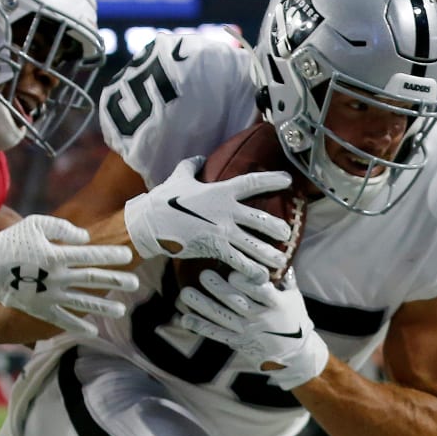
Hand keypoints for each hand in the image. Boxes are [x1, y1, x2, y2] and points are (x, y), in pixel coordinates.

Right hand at [0, 215, 139, 334]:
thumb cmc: (12, 241)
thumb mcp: (36, 224)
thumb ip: (64, 229)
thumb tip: (86, 239)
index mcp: (57, 255)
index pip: (92, 256)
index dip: (111, 256)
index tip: (128, 257)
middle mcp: (57, 277)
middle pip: (93, 280)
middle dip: (116, 281)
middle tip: (135, 283)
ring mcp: (50, 296)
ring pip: (83, 303)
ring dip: (104, 307)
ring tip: (121, 310)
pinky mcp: (40, 310)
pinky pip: (63, 321)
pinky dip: (78, 326)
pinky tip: (94, 331)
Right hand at [123, 156, 292, 282]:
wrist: (149, 223)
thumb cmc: (163, 199)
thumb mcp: (178, 176)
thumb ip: (192, 165)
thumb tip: (200, 158)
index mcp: (221, 191)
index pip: (253, 182)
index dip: (272, 180)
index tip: (288, 181)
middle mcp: (226, 211)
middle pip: (261, 219)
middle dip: (278, 227)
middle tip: (288, 234)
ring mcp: (222, 231)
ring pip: (254, 244)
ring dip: (269, 254)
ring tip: (281, 262)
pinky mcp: (214, 248)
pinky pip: (238, 261)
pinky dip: (251, 270)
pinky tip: (261, 277)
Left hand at [178, 269, 328, 389]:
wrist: (294, 354)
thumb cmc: (293, 318)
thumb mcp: (293, 297)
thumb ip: (285, 276)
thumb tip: (278, 251)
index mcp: (277, 304)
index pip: (261, 292)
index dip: (247, 283)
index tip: (233, 272)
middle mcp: (262, 319)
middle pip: (237, 303)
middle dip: (219, 289)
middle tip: (203, 275)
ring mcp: (248, 332)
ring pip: (222, 317)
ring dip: (202, 305)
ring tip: (185, 293)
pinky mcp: (238, 342)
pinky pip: (217, 334)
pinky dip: (200, 327)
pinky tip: (185, 318)